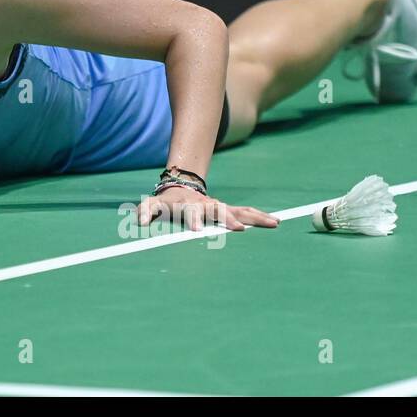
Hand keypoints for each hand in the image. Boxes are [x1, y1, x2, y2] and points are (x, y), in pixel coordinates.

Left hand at [136, 184, 278, 232]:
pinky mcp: (229, 210)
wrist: (181, 186)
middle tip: (238, 229)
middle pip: (219, 211)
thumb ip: (147, 210)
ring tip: (272, 223)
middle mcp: (207, 205)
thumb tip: (141, 220)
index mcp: (188, 205)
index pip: (190, 211)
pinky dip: (260, 217)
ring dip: (254, 217)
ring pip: (239, 210)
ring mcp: (220, 207)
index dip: (193, 219)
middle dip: (228, 219)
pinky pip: (247, 213)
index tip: (197, 229)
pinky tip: (275, 222)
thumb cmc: (167, 201)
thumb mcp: (153, 204)